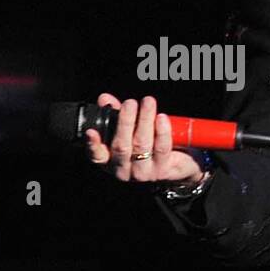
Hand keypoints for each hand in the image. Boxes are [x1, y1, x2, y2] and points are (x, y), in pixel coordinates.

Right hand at [84, 93, 205, 186]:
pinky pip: (162, 148)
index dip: (93, 144)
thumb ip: (116, 115)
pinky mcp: (163, 170)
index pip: (97, 156)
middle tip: (130, 103)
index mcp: (111, 162)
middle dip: (125, 121)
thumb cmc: (149, 147)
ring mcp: (144, 172)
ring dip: (144, 121)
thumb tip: (105, 98)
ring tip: (148, 103)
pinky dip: (162, 131)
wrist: (177, 167)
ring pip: (142, 145)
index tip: (92, 131)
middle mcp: (125, 170)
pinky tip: (161, 118)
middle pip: (122, 146)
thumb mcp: (130, 131)